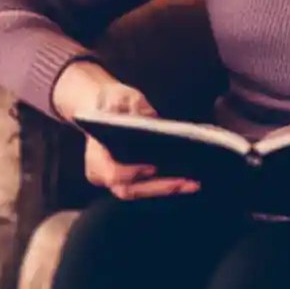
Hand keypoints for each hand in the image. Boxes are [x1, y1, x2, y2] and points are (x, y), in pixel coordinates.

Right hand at [54, 60, 199, 199]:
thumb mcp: (118, 95)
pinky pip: (148, 187)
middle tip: (185, 181)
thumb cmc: (110, 102)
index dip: (132, 173)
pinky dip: (167, 185)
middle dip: (159, 187)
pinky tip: (189, 180)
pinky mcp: (131, 178)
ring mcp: (117, 178)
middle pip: (130, 189)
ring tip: (192, 183)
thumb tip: (145, 116)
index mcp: (97, 154)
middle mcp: (104, 172)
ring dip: (167, 189)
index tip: (152, 167)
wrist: (103, 106)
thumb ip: (129, 105)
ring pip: (141, 192)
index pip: (112, 173)